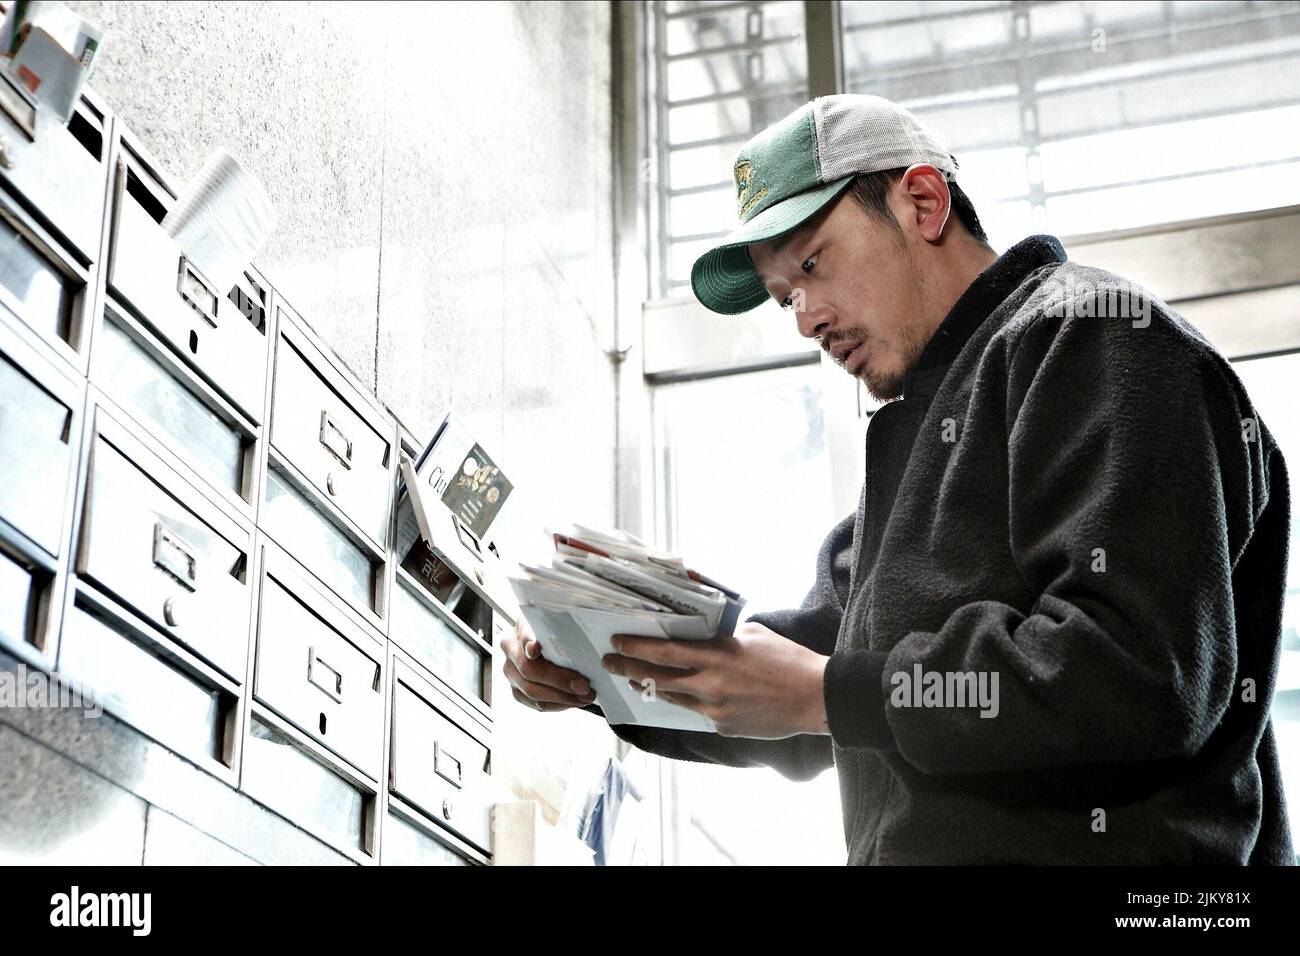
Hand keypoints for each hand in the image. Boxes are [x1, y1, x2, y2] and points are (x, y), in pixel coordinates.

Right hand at [501, 615, 598, 712]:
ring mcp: (511, 672)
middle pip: (529, 669)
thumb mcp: (564, 627)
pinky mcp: (518, 691)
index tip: (535, 648)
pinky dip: (558, 704)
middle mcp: (511, 650)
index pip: (523, 635)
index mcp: (521, 628)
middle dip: (559, 680)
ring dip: (562, 697)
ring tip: (584, 696)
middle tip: (583, 685)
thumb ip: (566, 631)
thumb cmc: (560, 636)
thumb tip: (580, 644)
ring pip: (532, 691)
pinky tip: (574, 700)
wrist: (553, 647)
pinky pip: (536, 704)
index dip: (528, 642)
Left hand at [601, 620, 829, 738]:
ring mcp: (715, 708)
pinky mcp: (723, 725)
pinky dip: (686, 700)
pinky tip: (678, 694)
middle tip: (610, 662)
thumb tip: (702, 635)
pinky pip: (696, 711)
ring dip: (650, 687)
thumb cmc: (787, 660)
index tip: (617, 641)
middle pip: (658, 677)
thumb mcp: (752, 635)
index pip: (665, 650)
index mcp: (718, 655)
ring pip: (672, 697)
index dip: (637, 647)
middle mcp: (711, 683)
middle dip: (629, 668)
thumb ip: (722, 637)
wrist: (814, 698)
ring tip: (634, 678)